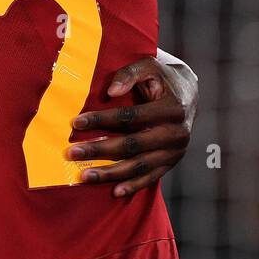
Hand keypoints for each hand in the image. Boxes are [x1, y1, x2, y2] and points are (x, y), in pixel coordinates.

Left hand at [69, 56, 198, 196]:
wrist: (187, 93)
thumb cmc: (160, 78)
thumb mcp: (147, 66)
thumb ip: (129, 74)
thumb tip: (111, 92)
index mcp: (171, 108)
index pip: (130, 117)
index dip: (102, 120)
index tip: (76, 122)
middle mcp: (176, 133)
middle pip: (132, 145)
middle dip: (100, 149)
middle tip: (71, 152)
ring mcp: (175, 151)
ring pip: (140, 165)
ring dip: (111, 173)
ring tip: (85, 176)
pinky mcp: (172, 162)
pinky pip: (152, 177)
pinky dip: (134, 185)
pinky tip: (114, 192)